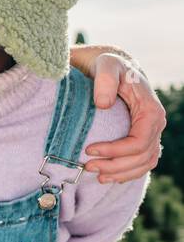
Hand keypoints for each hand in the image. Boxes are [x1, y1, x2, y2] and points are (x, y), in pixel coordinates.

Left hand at [74, 49, 164, 182]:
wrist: (110, 65)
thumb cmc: (108, 64)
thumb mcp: (106, 65)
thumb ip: (105, 80)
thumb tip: (103, 105)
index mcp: (150, 110)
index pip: (139, 141)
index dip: (116, 151)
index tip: (89, 150)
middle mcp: (154, 124)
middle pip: (141, 156)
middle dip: (114, 165)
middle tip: (87, 166)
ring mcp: (150, 132)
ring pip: (143, 163)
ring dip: (120, 173)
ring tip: (96, 175)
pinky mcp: (141, 136)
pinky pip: (142, 162)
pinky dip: (128, 172)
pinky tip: (109, 176)